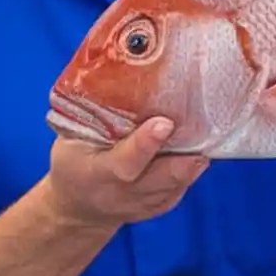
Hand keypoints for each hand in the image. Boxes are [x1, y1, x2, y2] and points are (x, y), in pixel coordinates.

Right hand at [43, 117, 208, 228]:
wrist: (77, 207)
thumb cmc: (73, 162)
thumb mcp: (71, 140)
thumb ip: (95, 117)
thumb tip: (119, 69)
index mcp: (96, 174)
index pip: (126, 163)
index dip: (146, 144)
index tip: (165, 123)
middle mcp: (122, 194)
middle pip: (163, 177)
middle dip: (186, 154)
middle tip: (201, 126)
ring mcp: (143, 204)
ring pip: (179, 181)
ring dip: (193, 157)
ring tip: (204, 129)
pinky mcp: (159, 207)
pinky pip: (182, 185)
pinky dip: (190, 166)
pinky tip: (193, 146)